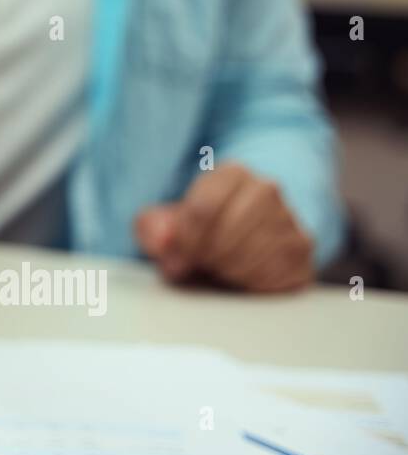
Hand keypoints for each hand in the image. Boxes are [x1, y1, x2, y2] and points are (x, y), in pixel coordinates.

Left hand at [134, 163, 314, 291]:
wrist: (240, 238)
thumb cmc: (196, 231)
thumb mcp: (164, 224)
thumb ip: (153, 228)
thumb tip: (164, 242)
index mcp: (231, 173)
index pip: (204, 208)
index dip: (184, 240)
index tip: (175, 256)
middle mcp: (266, 188)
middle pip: (228, 233)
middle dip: (205, 255)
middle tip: (198, 263)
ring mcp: (289, 217)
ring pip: (251, 254)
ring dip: (226, 269)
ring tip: (218, 265)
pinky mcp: (302, 250)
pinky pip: (273, 274)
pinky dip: (249, 281)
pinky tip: (240, 274)